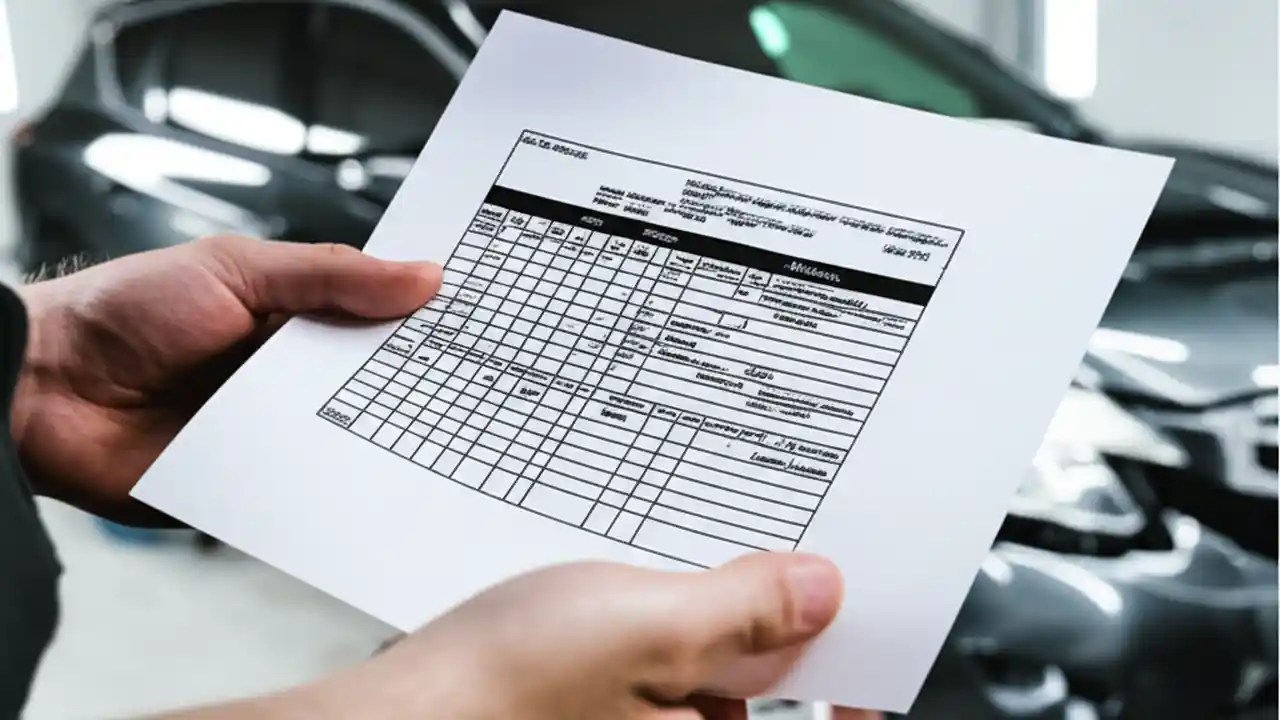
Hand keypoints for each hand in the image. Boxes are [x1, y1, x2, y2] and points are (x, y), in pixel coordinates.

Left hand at [13, 237, 440, 521]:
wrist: (37, 389)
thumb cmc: (123, 312)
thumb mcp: (236, 269)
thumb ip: (329, 275)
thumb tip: (423, 276)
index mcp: (290, 319)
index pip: (373, 322)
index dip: (421, 325)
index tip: (480, 326)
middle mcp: (286, 377)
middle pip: (370, 386)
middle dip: (416, 390)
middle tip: (481, 391)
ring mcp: (270, 433)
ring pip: (346, 441)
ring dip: (383, 442)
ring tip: (450, 442)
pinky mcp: (248, 485)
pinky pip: (305, 491)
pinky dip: (336, 492)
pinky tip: (380, 489)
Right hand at [179, 553, 876, 718]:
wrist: (394, 716)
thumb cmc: (505, 689)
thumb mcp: (647, 626)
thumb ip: (745, 611)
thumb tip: (821, 592)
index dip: (850, 666)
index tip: (858, 615)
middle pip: (766, 696)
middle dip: (777, 626)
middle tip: (772, 558)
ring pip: (712, 679)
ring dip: (719, 620)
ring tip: (698, 565)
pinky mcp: (598, 712)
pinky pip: (662, 671)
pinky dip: (671, 628)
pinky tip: (642, 590)